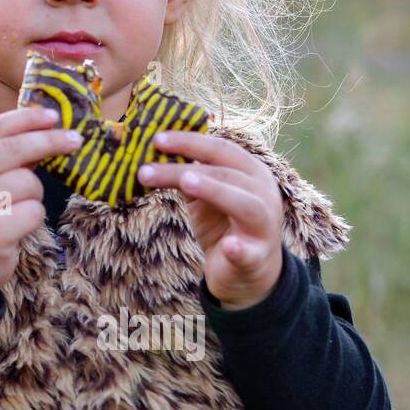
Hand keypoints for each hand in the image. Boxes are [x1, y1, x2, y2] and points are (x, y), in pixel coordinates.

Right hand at [0, 107, 83, 309]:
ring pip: (29, 183)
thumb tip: (44, 131)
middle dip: (49, 141)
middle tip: (74, 140)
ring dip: (34, 195)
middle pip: (14, 149)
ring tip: (14, 210)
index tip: (52, 115)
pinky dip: (33, 218)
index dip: (24, 118)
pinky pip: (34, 212)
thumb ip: (1, 158)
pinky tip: (15, 228)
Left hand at [137, 130, 283, 309]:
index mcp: (251, 172)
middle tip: (146, 168)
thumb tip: (155, 153)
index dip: (189, 142)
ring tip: (186, 182)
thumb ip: (188, 175)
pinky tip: (228, 247)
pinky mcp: (256, 257)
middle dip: (184, 168)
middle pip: (225, 174)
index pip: (221, 149)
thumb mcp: (203, 196)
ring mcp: (264, 225)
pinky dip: (238, 249)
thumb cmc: (223, 224)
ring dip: (215, 191)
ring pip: (244, 204)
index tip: (155, 139)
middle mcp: (263, 193)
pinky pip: (248, 253)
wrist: (246, 271)